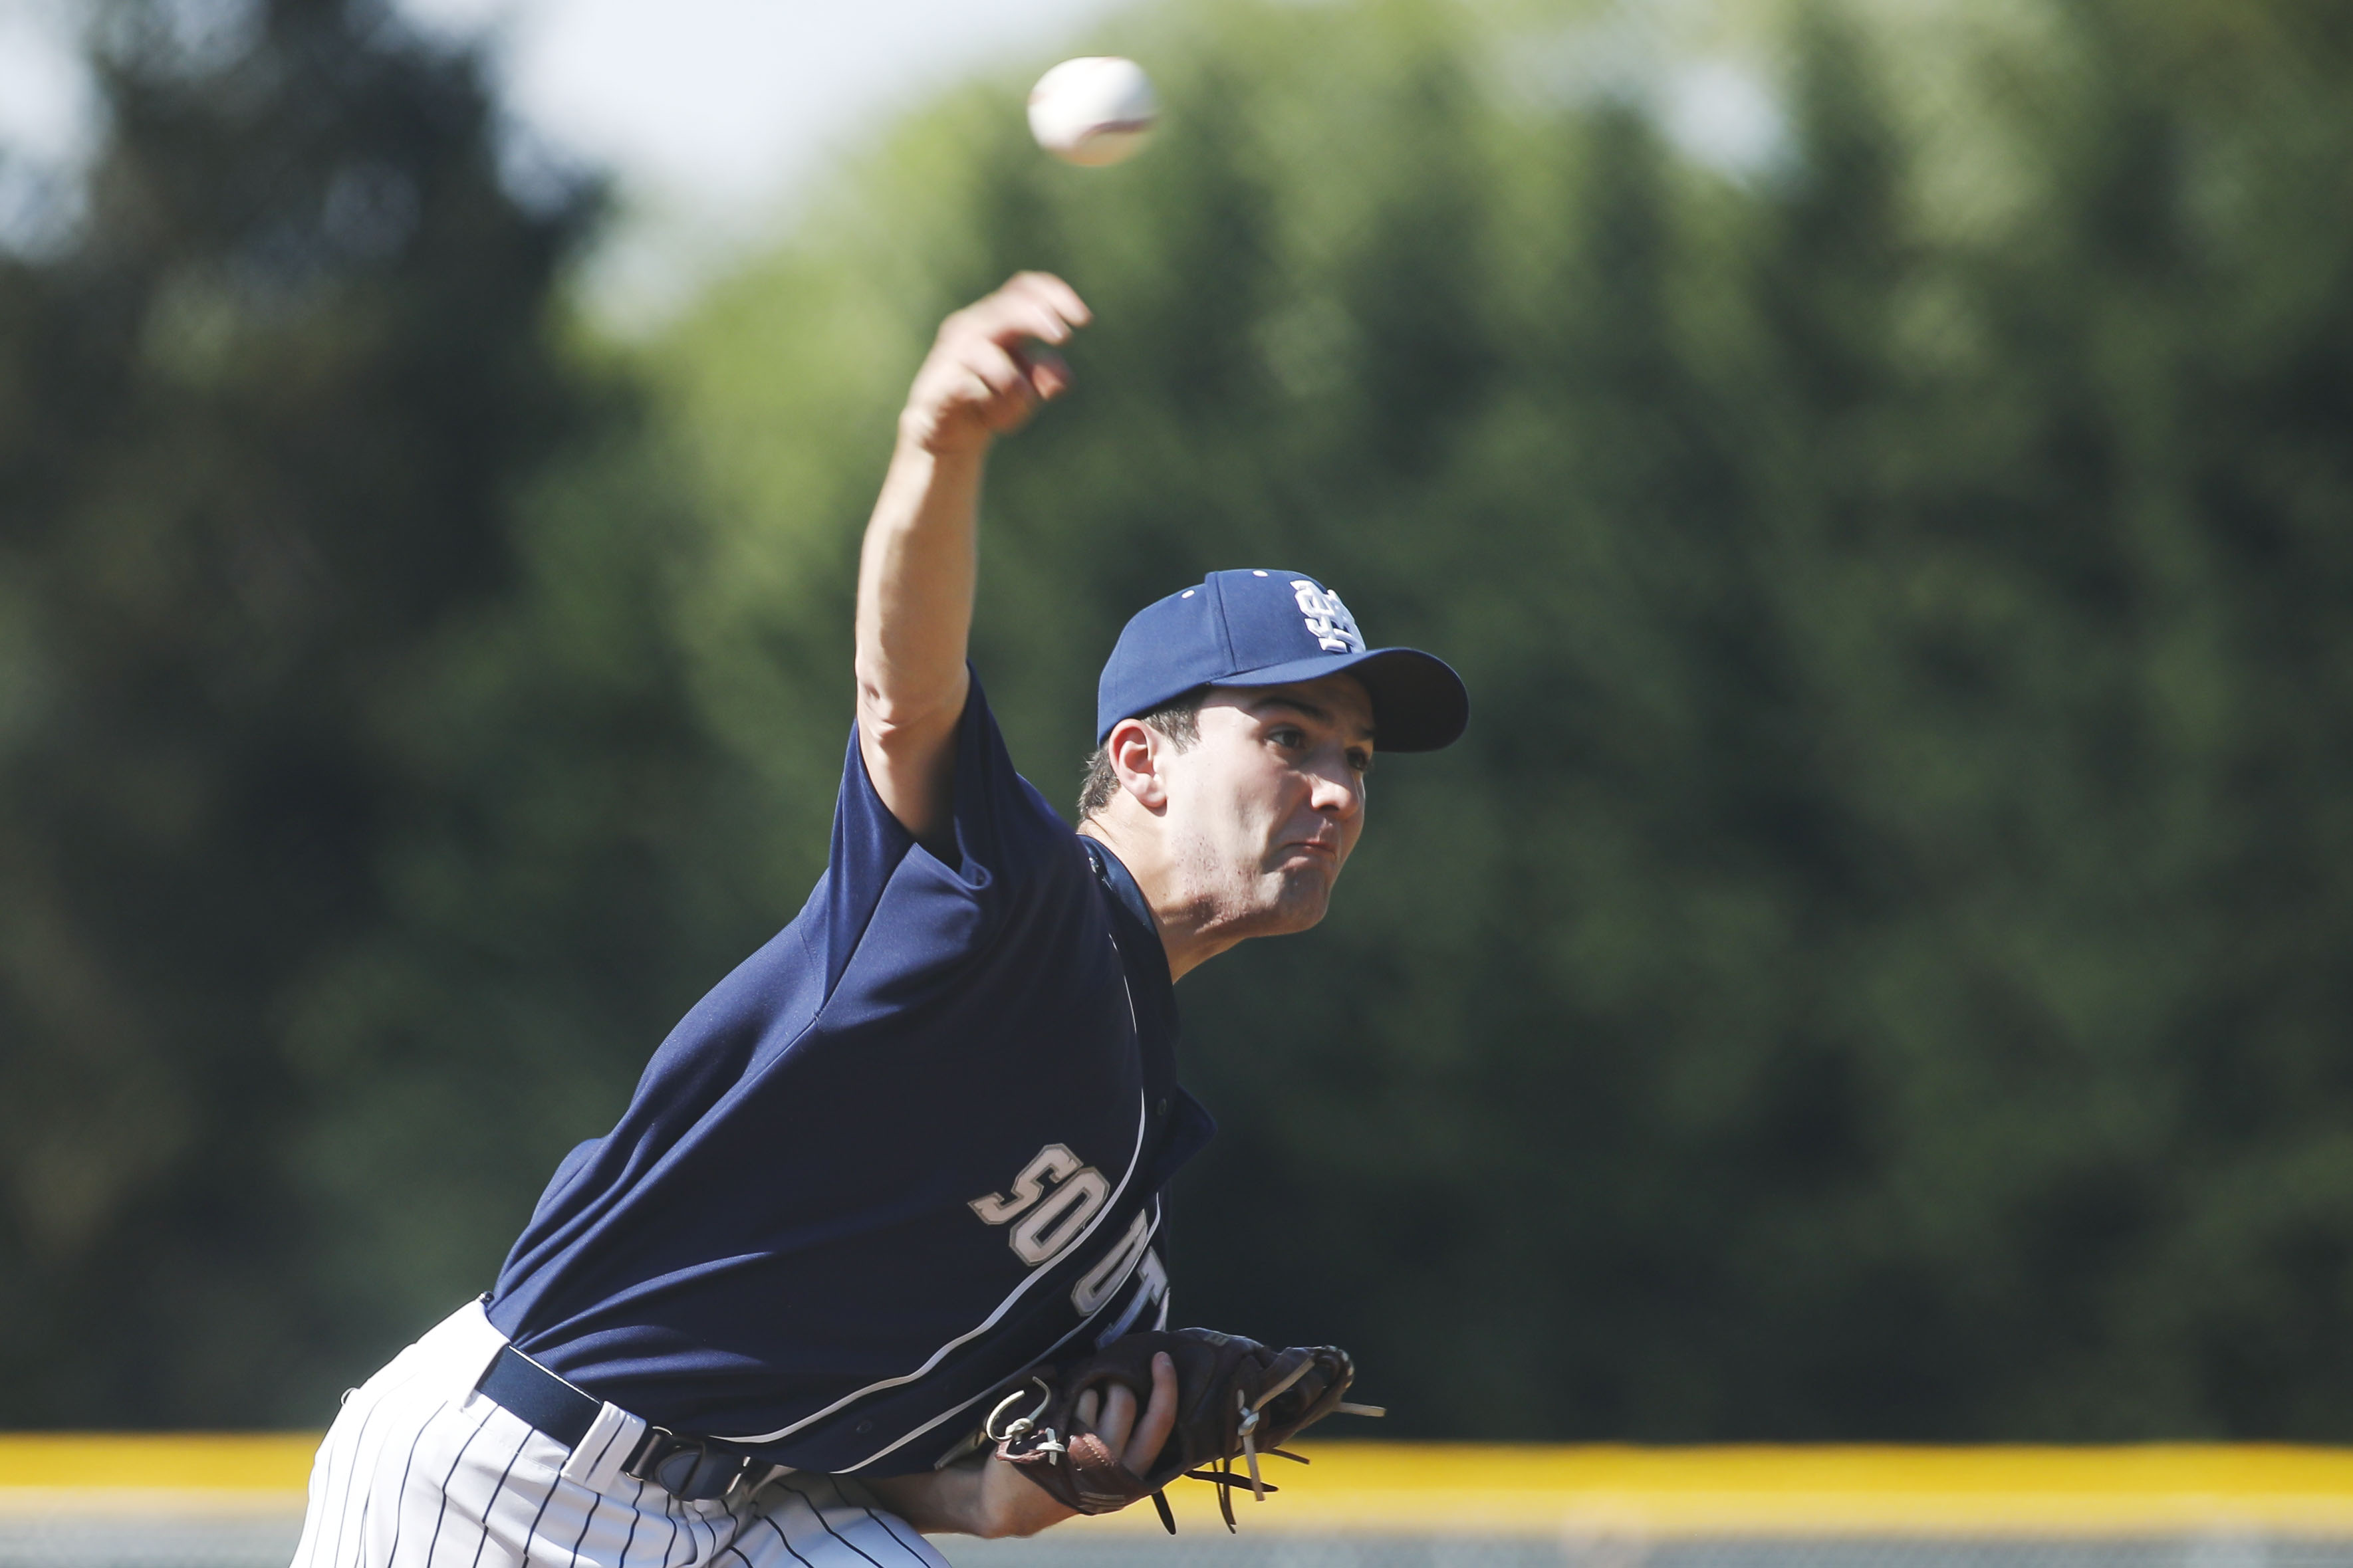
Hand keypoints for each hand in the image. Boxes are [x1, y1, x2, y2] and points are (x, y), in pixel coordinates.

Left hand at [862, 1350, 1177, 1538]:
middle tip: (1104, 1386)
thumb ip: (1129, 1441)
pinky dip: (1063, 1397)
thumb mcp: (1107, 1475)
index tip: (1162, 1358)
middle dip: (1116, 1384)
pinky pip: (1064, 1401)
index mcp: (1130, 1476)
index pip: (1160, 1424)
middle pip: (1125, 1401)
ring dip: (1086, 1391)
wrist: (1009, 1505)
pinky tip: (1055, 1414)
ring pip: (1093, 1397)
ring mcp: (1077, 1455)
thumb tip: (1145, 1384)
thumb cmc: (1066, 1479)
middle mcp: (1108, 1468)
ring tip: (1073, 1409)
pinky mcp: (1048, 1443)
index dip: (1166, 1387)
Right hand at [898, 272, 1090, 456]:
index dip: (1055, 295)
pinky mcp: (940, 383)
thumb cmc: (990, 400)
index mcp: (995, 319)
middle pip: (1008, 308)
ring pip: (996, 359)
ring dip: (1017, 389)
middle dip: (1039, 318)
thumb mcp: (1027, 389)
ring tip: (1012, 415)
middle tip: (1063, 338)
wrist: (945, 432)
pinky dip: (994, 409)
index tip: (1084, 320)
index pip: (1024, 288)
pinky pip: (976, 390)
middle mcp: (971, 327)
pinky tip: (987, 417)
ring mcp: (952, 353)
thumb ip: (1046, 376)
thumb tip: (1061, 378)